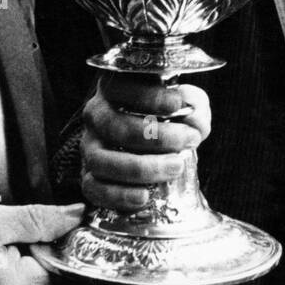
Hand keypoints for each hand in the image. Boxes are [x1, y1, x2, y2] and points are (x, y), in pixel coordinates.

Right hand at [81, 72, 211, 211]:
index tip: (177, 104)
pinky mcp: (89, 176)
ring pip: (101, 160)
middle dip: (156, 136)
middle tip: (189, 140)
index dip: (148, 96)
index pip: (119, 87)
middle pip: (115, 126)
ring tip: (176, 167)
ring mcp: (90, 147)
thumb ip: (194, 104)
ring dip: (141, 167)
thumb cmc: (165, 119)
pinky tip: (144, 197)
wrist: (151, 147)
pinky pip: (94, 189)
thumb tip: (195, 119)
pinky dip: (118, 195)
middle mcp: (96, 116)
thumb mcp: (182, 104)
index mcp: (113, 89)